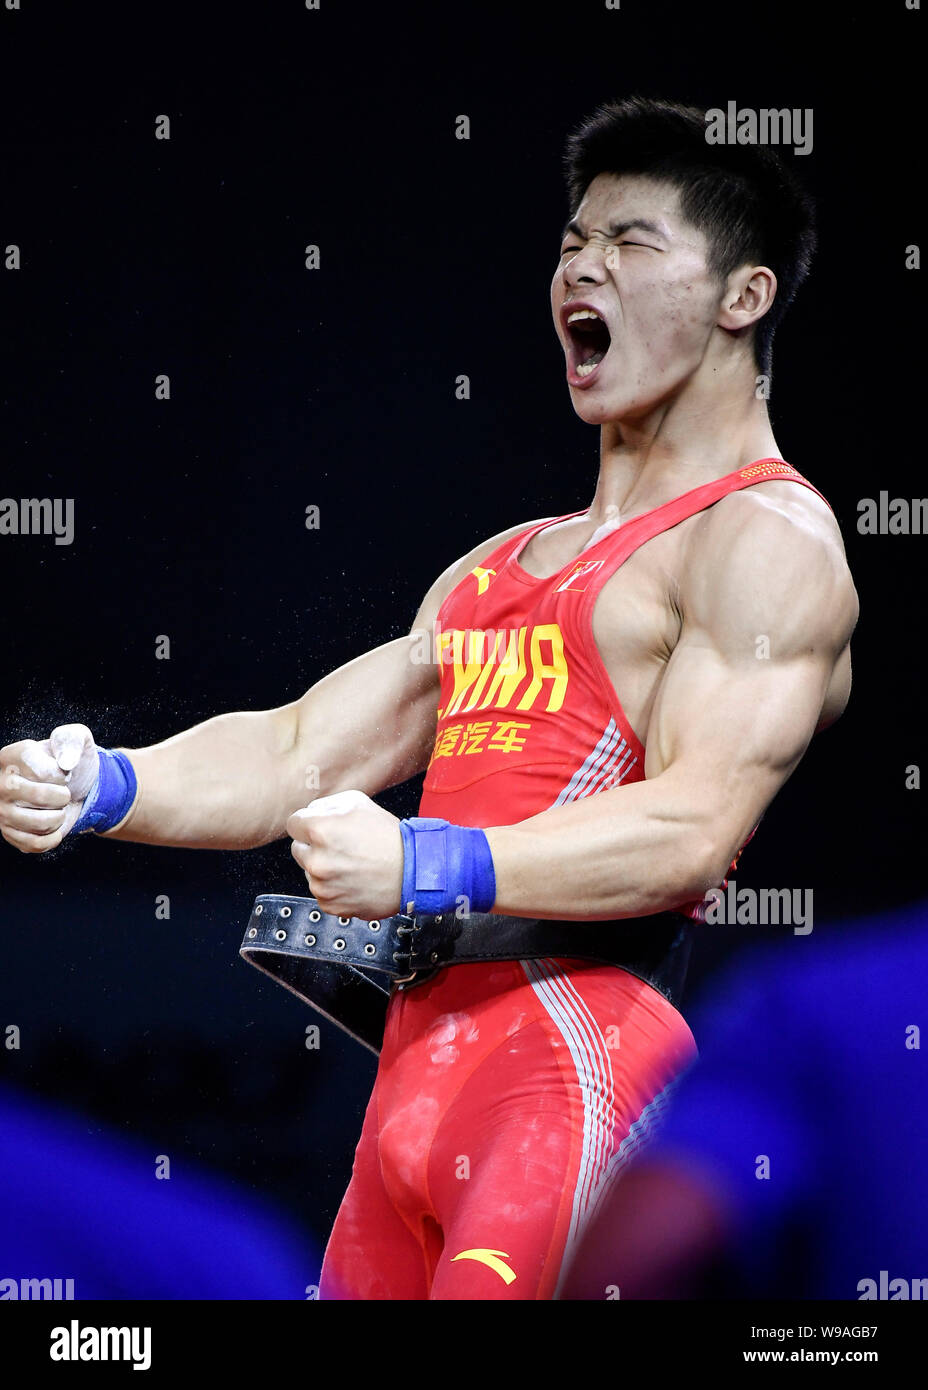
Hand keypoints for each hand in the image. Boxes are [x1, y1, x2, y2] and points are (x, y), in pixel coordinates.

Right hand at [0, 724, 98, 852]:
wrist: (72, 785)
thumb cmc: (69, 760)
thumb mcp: (75, 739)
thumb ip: (71, 740)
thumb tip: (66, 763)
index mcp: (10, 756)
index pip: (43, 771)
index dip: (63, 774)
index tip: (62, 770)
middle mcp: (0, 784)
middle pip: (39, 796)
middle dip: (62, 796)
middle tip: (62, 792)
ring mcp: (1, 811)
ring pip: (39, 822)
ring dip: (60, 816)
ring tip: (57, 807)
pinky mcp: (9, 833)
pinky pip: (36, 843)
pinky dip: (54, 837)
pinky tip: (55, 825)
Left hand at [287, 790, 403, 919]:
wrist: (412, 871)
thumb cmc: (388, 837)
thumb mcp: (358, 802)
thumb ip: (325, 805)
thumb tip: (309, 813)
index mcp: (319, 830)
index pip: (293, 824)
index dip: (308, 824)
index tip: (319, 828)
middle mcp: (316, 859)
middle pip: (298, 848)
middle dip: (314, 846)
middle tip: (342, 847)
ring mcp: (321, 885)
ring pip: (310, 871)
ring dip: (324, 867)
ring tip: (352, 864)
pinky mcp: (329, 904)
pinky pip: (322, 892)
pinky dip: (334, 887)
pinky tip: (353, 879)